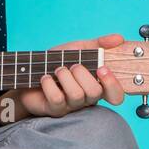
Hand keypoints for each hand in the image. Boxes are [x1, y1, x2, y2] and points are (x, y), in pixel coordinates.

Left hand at [2, 33, 126, 119]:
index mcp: (96, 84)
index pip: (116, 95)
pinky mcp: (55, 110)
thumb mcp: (78, 49)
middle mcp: (86, 98)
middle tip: (72, 66)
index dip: (113, 84)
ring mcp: (71, 106)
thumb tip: (119, 38)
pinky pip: (57, 98)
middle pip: (95, 93)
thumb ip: (98, 44)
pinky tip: (45, 78)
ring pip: (77, 95)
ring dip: (65, 76)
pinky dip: (49, 83)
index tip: (102, 68)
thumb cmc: (56, 61)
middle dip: (82, 74)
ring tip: (57, 69)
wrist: (28, 70)